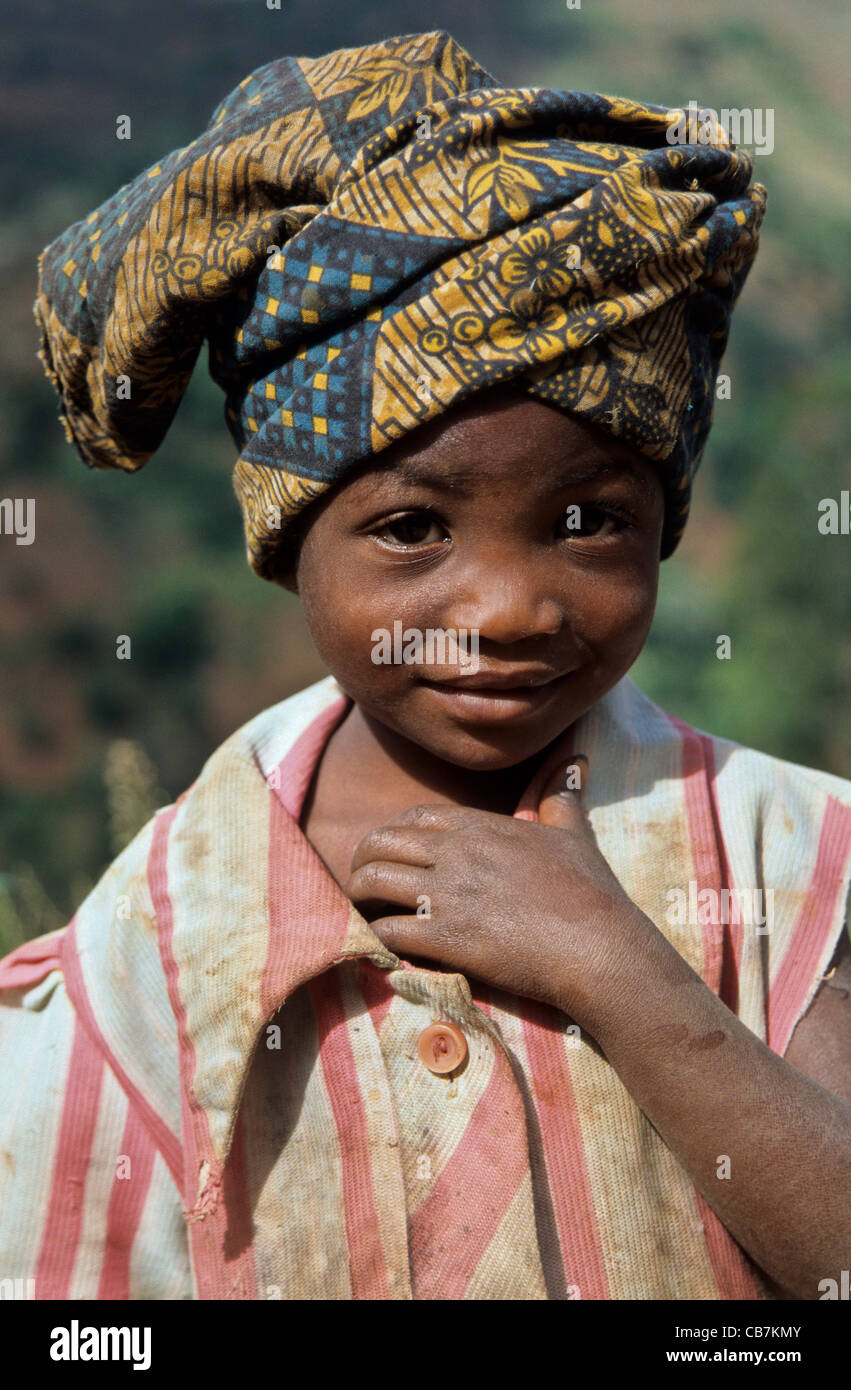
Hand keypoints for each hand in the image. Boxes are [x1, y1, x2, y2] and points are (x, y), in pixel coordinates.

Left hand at [346, 758, 662, 1031]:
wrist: (599, 946)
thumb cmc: (590, 892)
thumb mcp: (573, 832)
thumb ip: (560, 796)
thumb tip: (575, 759)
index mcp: (478, 825)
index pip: (411, 818)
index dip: (392, 835)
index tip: (391, 854)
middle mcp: (455, 852)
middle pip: (379, 844)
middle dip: (363, 863)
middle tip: (365, 885)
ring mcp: (447, 894)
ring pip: (372, 882)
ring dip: (360, 898)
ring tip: (365, 913)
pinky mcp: (446, 937)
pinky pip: (389, 930)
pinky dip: (378, 937)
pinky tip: (385, 945)